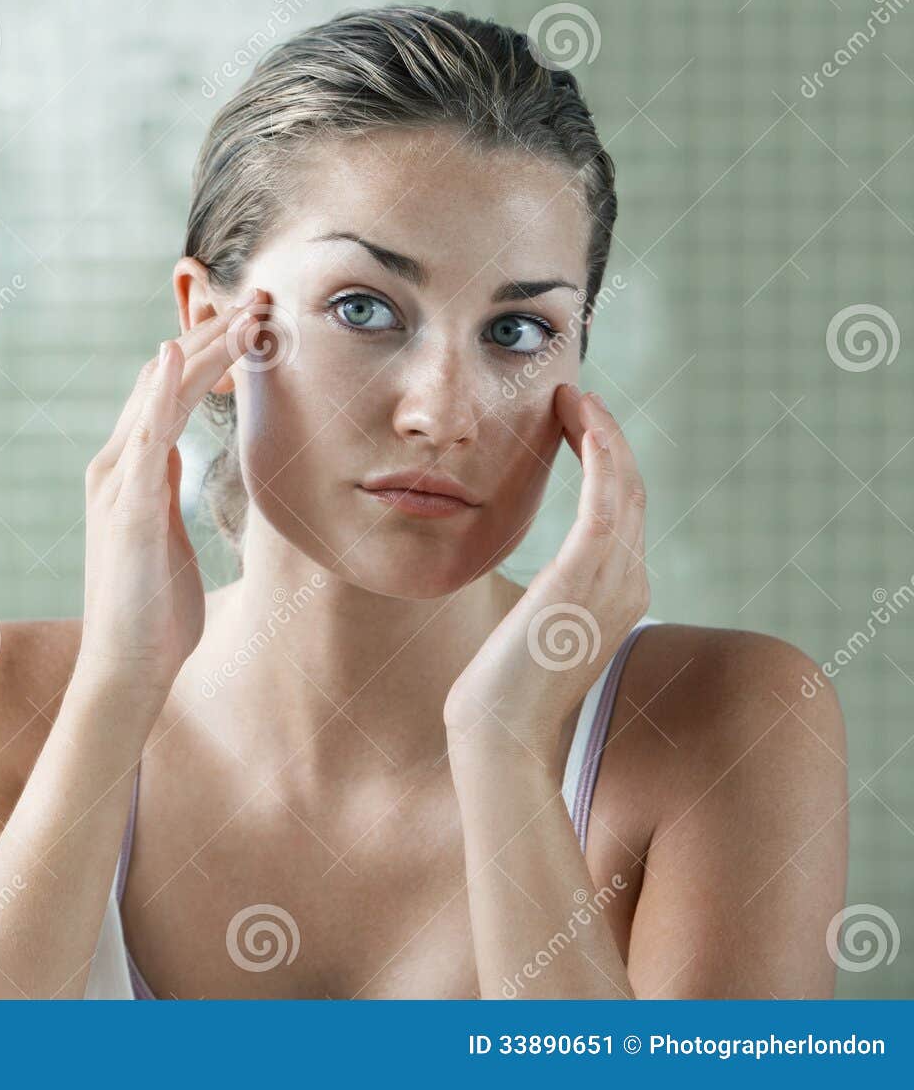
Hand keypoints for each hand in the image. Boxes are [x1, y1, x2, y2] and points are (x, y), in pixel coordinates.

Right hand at [75, 293, 262, 700]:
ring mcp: (117, 483)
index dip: (209, 353)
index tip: (252, 320)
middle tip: (259, 296)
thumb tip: (179, 462)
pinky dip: (158, 394)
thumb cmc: (154, 610)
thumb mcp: (165, 536)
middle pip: (163, 380)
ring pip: (157, 395)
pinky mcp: (126, 508)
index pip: (170, 392)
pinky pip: (144, 439)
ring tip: (241, 310)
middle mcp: (116, 465)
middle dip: (211, 335)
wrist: (127, 667)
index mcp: (132, 471)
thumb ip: (166, 493)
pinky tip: (174, 358)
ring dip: (200, 349)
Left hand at [443, 384, 649, 759]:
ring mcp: (614, 580)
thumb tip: (536, 592)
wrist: (498, 733)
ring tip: (571, 397)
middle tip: (574, 398)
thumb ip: (548, 605)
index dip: (606, 463)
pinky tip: (579, 420)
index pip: (622, 512)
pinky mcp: (586, 575)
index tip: (575, 427)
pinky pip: (607, 496)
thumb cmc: (501, 692)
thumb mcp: (534, 636)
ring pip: (624, 484)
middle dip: (606, 439)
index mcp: (619, 596)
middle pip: (631, 490)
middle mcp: (630, 583)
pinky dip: (599, 451)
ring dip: (601, 433)